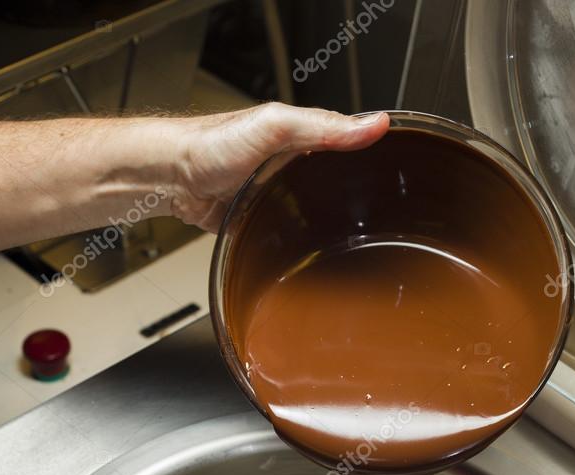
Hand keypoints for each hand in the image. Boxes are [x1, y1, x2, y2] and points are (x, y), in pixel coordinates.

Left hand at [168, 103, 389, 231]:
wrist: (171, 179)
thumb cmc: (210, 146)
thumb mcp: (274, 128)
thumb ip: (323, 127)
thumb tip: (374, 124)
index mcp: (299, 135)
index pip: (347, 140)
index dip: (373, 153)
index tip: (403, 167)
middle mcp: (288, 163)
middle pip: (333, 179)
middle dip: (356, 194)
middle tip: (384, 213)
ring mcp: (274, 193)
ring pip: (313, 207)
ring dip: (330, 221)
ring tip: (358, 237)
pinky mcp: (258, 219)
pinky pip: (288, 231)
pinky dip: (300, 240)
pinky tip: (314, 250)